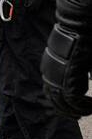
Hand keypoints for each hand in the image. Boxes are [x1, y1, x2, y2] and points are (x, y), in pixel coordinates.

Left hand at [42, 0, 91, 116]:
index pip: (52, 90)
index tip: (76, 108)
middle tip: (81, 115)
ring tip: (88, 111)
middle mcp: (50, 72)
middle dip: (68, 110)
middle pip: (55, 100)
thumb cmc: (84, 36)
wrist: (79, 23)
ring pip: (63, 103)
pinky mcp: (66, 76)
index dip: (63, 102)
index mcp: (51, 66)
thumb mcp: (82, 57)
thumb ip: (83, 70)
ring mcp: (56, 74)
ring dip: (77, 110)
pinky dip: (83, 106)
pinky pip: (72, 99)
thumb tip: (88, 77)